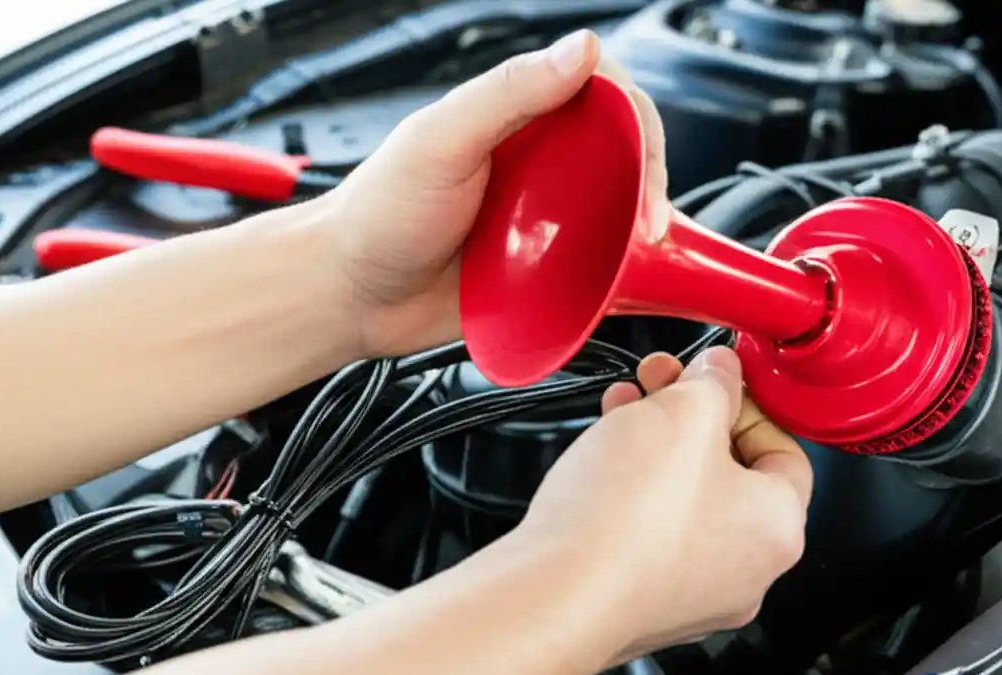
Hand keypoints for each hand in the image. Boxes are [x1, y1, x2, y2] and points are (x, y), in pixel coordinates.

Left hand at [313, 30, 668, 356]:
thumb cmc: (377, 214)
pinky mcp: (544, 271)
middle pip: (624, 155)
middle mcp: (538, 163)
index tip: (642, 160)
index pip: (604, 95)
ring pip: (617, 214)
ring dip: (638, 233)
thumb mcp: (441, 141)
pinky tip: (625, 286)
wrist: (350, 296)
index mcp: (517, 116)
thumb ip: (509, 93)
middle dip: (650, 183)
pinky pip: (597, 268)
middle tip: (648, 223)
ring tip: (641, 257)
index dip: (637, 122)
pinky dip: (618, 276)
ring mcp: (544, 219)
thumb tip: (581, 51)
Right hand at [516, 346, 812, 662]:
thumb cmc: (629, 518)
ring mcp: (691, 596)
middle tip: (659, 384)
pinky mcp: (639, 605)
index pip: (785, 451)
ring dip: (654, 447)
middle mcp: (745, 572)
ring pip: (683, 502)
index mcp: (777, 528)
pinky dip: (629, 493)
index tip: (712, 381)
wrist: (556, 595)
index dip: (746, 405)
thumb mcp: (686, 411)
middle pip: (729, 473)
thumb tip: (721, 372)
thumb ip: (714, 381)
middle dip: (688, 418)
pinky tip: (600, 460)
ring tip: (620, 412)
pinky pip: (647, 536)